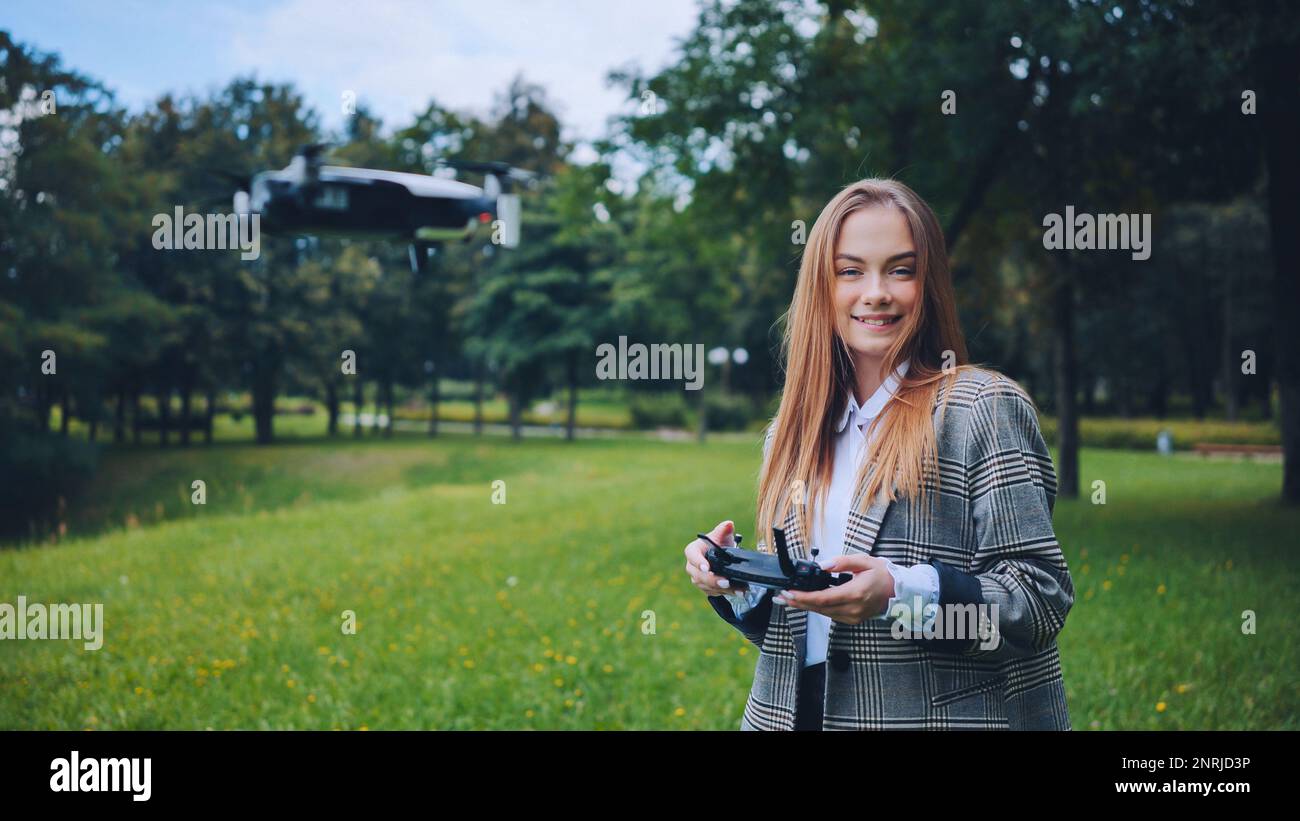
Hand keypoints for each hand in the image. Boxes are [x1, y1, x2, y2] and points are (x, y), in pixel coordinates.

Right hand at [684, 520, 748, 596]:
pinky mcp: (706, 588)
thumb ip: (724, 530)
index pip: (692, 556)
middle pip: (698, 576)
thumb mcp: (722, 535)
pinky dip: (728, 593)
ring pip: (708, 587)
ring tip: (739, 589)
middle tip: (726, 582)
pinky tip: (739, 592)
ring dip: (724, 589)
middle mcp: (692, 567)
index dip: (698, 562)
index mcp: (693, 551)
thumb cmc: (719, 544)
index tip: (707, 568)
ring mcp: (698, 579)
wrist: (723, 556)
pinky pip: (715, 593)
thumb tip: (729, 524)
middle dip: (713, 580)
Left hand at [776, 553, 893, 623]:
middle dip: (798, 602)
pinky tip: (807, 601)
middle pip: (820, 608)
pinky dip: (818, 608)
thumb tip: (823, 566)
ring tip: (789, 599)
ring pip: (824, 613)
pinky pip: (831, 614)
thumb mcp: (863, 561)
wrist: (898, 591)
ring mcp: (853, 616)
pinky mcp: (853, 619)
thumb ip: (842, 562)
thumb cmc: (882, 574)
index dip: (804, 598)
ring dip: (806, 606)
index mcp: (855, 593)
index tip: (789, 594)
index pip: (823, 599)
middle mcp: (853, 608)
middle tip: (781, 597)